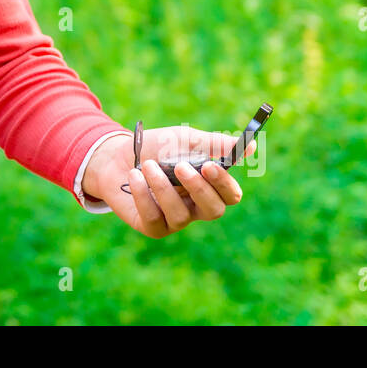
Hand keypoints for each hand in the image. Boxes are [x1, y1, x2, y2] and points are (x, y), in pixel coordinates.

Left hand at [83, 125, 255, 238]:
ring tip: (147, 165)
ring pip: (180, 214)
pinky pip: (154, 218)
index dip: (224, 184)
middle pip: (213, 211)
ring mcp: (175, 220)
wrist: (116, 156)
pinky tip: (134, 176)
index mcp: (209, 186)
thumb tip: (250, 147)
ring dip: (162, 187)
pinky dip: (143, 195)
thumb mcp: (184, 140)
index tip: (209, 165)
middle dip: (198, 189)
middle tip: (180, 166)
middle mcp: (196, 208)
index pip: (230, 195)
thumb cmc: (156, 148)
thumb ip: (214, 144)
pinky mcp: (153, 227)